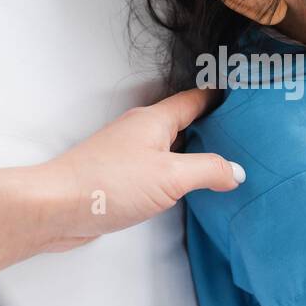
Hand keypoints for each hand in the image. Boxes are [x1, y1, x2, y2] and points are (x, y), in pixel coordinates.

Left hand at [0, 88, 243, 279]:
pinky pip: (159, 169)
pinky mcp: (121, 178)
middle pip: (185, 122)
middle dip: (214, 128)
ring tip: (229, 165)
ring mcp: (130, 154)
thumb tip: (237, 171)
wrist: (57, 207)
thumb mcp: (170, 176)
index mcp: (155, 119)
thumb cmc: (109, 184)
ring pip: (172, 147)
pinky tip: (192, 190)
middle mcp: (142, 131)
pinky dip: (178, 175)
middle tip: (248, 137)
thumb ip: (208, 170)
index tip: (247, 99)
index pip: (196, 100)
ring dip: (196, 154)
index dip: (221, 97)